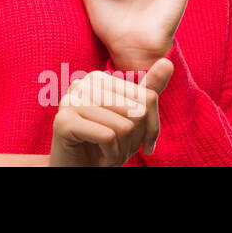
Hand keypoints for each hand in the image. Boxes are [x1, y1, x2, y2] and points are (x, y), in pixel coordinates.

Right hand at [48, 59, 173, 166]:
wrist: (76, 170)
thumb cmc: (105, 145)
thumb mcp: (131, 120)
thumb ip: (148, 91)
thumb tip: (168, 62)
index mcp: (98, 78)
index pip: (147, 98)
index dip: (152, 128)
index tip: (143, 144)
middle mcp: (82, 84)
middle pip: (137, 111)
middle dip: (135, 140)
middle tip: (119, 149)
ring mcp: (70, 101)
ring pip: (124, 126)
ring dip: (122, 151)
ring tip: (109, 154)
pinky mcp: (63, 122)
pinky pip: (108, 137)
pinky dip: (111, 156)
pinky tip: (100, 159)